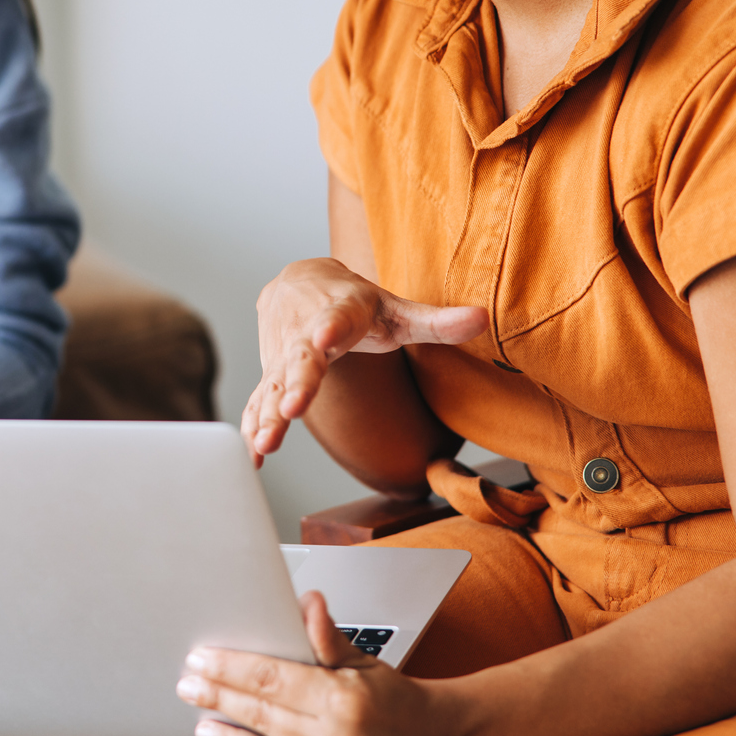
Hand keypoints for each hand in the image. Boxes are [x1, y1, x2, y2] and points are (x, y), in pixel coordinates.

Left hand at [178, 591, 468, 735]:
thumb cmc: (395, 698)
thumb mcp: (363, 660)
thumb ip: (326, 637)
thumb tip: (305, 603)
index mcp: (344, 701)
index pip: (269, 680)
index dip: (228, 668)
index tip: (199, 660)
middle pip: (259, 717)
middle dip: (217, 698)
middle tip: (188, 685)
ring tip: (204, 724)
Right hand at [243, 258, 484, 463]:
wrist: (301, 282)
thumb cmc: (356, 303)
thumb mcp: (396, 309)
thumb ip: (436, 321)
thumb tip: (482, 318)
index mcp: (340, 310)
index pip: (335, 319)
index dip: (330, 329)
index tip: (323, 339)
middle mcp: (304, 331)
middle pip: (299, 358)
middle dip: (294, 383)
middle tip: (290, 408)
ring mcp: (283, 355)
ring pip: (273, 384)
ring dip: (267, 413)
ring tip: (265, 443)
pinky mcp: (271, 374)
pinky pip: (260, 399)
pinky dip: (254, 423)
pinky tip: (252, 454)